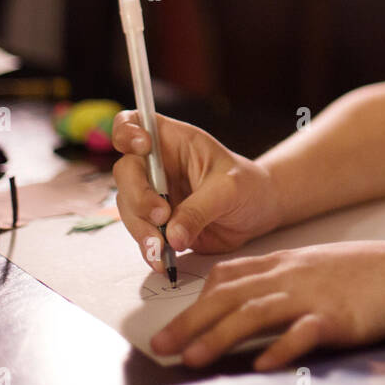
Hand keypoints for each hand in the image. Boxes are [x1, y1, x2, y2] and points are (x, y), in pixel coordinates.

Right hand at [112, 111, 282, 267]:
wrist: (258, 211)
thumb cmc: (248, 186)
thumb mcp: (230, 190)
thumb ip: (201, 208)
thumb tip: (173, 235)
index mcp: (174, 141)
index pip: (135, 123)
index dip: (128, 132)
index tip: (141, 148)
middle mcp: (157, 165)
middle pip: (126, 173)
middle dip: (138, 197)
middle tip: (162, 216)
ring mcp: (154, 194)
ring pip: (129, 208)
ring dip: (141, 230)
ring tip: (161, 249)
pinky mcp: (158, 222)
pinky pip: (143, 234)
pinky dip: (149, 249)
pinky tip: (162, 261)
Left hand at [150, 239, 384, 368]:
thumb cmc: (365, 273)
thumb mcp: (314, 265)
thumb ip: (280, 279)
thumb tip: (246, 301)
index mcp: (284, 262)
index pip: (228, 275)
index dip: (195, 299)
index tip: (172, 322)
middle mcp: (290, 276)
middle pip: (229, 296)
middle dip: (190, 322)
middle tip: (161, 345)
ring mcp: (312, 295)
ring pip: (255, 312)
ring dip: (219, 335)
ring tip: (193, 357)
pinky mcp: (336, 317)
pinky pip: (302, 333)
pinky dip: (280, 349)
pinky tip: (262, 365)